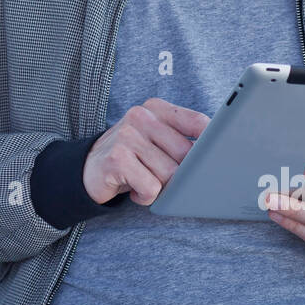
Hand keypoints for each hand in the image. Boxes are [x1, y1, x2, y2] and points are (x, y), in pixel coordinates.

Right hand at [83, 99, 208, 205]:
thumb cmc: (131, 157)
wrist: (88, 169)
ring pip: (170, 174)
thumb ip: (182, 140)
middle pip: (186, 155)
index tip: (216, 158)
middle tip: (163, 177)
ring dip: (160, 187)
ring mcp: (127, 136)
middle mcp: (141, 116)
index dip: (211, 144)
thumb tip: (215, 157)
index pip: (198, 122)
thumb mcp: (155, 140)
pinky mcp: (117, 159)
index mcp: (156, 108)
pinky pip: (151, 188)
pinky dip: (145, 196)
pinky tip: (133, 189)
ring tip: (144, 181)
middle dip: (180, 174)